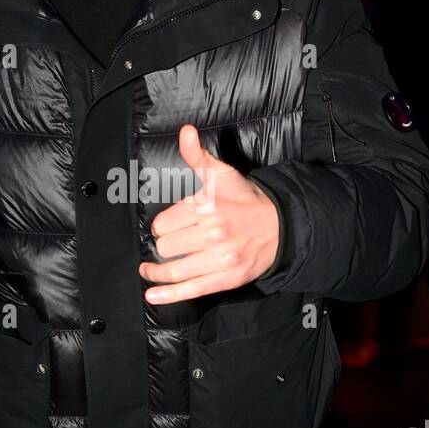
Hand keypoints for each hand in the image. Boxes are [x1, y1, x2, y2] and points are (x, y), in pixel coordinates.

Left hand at [137, 123, 279, 304]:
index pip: (163, 224)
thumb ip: (197, 156)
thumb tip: (185, 132)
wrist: (279, 227)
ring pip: (174, 269)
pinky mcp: (227, 279)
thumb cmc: (245, 200)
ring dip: (156, 272)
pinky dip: (169, 295)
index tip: (171, 226)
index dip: (163, 226)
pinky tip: (152, 294)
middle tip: (171, 244)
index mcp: (208, 206)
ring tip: (149, 270)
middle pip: (166, 246)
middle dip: (164, 246)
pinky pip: (191, 289)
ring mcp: (221, 258)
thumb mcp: (221, 174)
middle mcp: (214, 232)